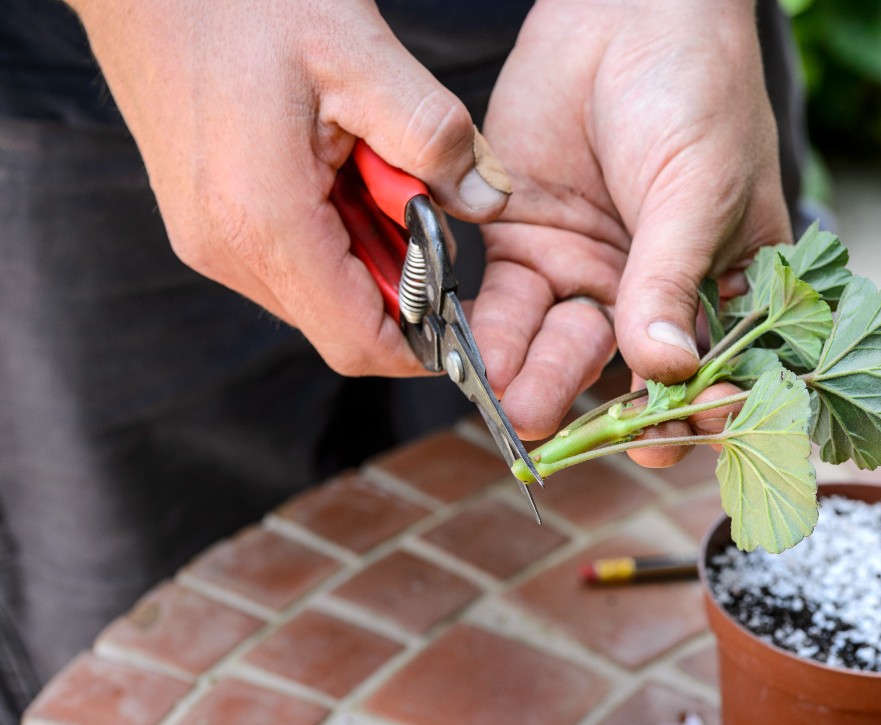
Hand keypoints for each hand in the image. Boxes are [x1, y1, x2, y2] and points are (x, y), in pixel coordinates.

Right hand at [68, 0, 511, 375]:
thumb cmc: (241, 1)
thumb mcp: (360, 55)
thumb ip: (434, 137)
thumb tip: (486, 202)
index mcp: (264, 224)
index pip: (358, 342)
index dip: (425, 347)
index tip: (469, 315)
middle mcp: (226, 250)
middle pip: (342, 321)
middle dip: (403, 280)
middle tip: (424, 200)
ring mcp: (209, 240)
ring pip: (317, 293)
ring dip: (369, 251)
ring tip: (377, 169)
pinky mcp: (206, 220)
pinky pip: (289, 260)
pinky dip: (335, 233)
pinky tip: (343, 168)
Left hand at [470, 0, 791, 464]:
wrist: (625, 13)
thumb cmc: (694, 95)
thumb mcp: (697, 191)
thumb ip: (671, 281)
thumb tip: (664, 370)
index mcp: (722, 288)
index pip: (712, 370)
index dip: (691, 411)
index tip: (665, 441)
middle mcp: (652, 295)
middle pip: (627, 374)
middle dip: (599, 413)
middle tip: (572, 443)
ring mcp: (588, 273)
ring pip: (562, 348)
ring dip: (539, 383)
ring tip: (517, 412)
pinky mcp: (527, 245)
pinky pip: (507, 306)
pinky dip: (492, 337)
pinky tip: (479, 367)